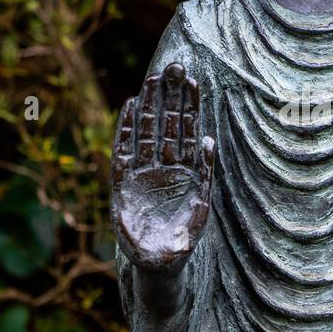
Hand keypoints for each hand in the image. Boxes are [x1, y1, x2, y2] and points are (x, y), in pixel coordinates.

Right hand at [111, 63, 214, 273]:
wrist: (158, 265)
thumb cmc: (182, 241)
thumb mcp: (200, 210)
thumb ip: (205, 176)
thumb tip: (210, 141)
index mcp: (187, 172)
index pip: (188, 132)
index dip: (189, 106)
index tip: (190, 80)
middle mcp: (165, 168)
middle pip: (168, 125)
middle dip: (170, 97)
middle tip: (173, 67)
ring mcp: (143, 173)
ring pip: (147, 132)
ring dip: (149, 106)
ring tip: (152, 80)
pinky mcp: (122, 183)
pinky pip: (124, 150)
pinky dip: (125, 129)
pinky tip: (129, 106)